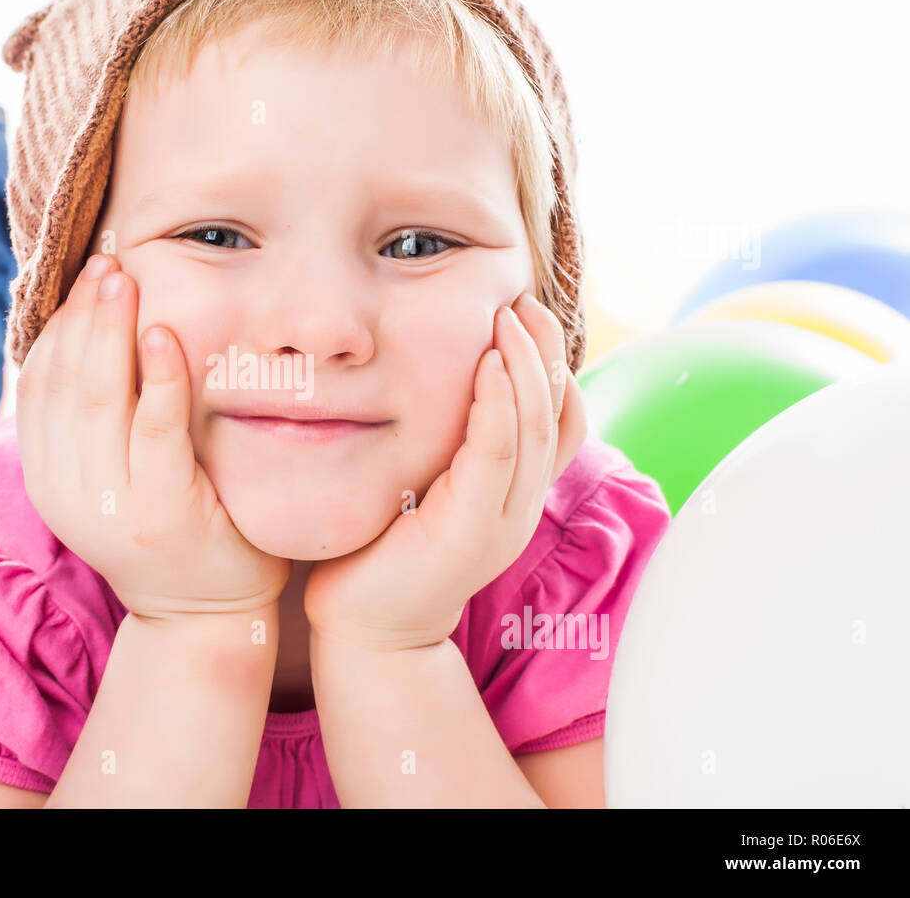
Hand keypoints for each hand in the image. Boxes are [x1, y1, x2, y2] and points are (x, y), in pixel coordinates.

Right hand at [16, 254, 289, 620]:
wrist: (203, 612)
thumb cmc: (165, 524)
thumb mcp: (109, 476)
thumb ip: (93, 423)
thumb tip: (89, 331)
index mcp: (46, 478)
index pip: (38, 385)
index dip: (58, 324)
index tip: (84, 277)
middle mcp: (66, 491)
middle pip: (65, 382)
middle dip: (84, 314)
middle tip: (109, 262)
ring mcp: (112, 503)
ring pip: (99, 398)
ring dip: (112, 330)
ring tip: (127, 278)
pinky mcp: (163, 508)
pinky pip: (156, 429)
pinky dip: (160, 376)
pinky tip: (166, 332)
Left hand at [303, 291, 586, 649]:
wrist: (364, 625)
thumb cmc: (383, 546)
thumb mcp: (426, 483)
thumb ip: (443, 441)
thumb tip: (433, 378)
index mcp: (514, 492)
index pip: (561, 420)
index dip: (553, 364)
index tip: (527, 312)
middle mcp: (520, 505)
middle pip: (558, 415)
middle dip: (545, 350)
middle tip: (521, 300)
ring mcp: (501, 520)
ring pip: (536, 428)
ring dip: (526, 366)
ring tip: (508, 317)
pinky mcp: (470, 530)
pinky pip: (497, 454)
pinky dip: (498, 406)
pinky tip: (486, 366)